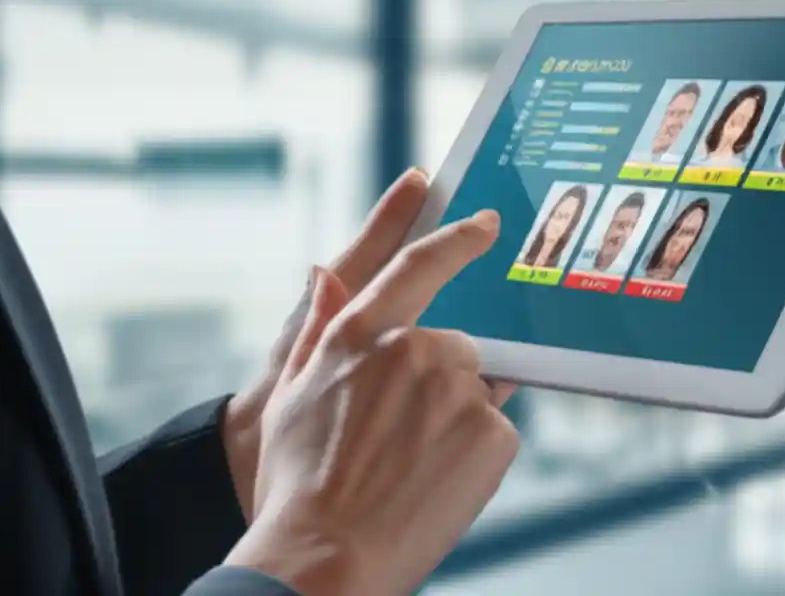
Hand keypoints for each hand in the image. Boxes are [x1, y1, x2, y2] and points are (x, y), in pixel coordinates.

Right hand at [224, 210, 519, 595]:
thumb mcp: (290, 395)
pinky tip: (435, 484)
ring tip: (412, 470)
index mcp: (359, 334)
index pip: (418, 267)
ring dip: (455, 421)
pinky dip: (474, 455)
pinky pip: (493, 432)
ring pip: (473, 393)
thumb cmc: (297, 486)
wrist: (324, 558)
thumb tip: (325, 274)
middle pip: (452, 348)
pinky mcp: (490, 431)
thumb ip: (317, 328)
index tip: (485, 226)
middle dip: (439, 382)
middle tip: (404, 440)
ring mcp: (456, 389)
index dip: (456, 240)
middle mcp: (411, 349)